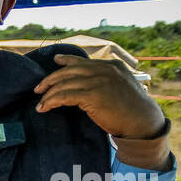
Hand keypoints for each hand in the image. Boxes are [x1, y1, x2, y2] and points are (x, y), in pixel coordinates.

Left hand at [34, 54, 164, 138]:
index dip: (67, 60)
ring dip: (48, 94)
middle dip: (50, 79)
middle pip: (69, 71)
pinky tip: (45, 108)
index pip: (83, 61)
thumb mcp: (121, 86)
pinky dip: (51, 101)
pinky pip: (65, 96)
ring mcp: (98, 81)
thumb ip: (106, 80)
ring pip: (64, 84)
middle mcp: (104, 70)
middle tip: (38, 88)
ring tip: (40, 104)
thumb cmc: (131, 109)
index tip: (56, 60)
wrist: (141, 120)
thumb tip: (88, 84)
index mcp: (111, 66)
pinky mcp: (92, 95)